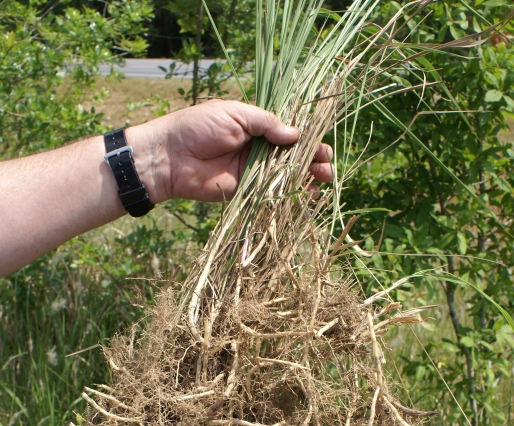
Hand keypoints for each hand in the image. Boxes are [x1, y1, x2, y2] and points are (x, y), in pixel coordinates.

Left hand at [129, 100, 332, 203]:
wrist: (171, 157)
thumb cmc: (198, 127)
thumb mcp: (236, 114)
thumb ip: (267, 123)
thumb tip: (296, 134)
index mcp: (256, 126)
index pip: (289, 132)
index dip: (308, 138)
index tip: (322, 143)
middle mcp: (258, 149)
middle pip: (293, 155)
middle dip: (312, 159)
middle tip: (326, 165)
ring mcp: (254, 171)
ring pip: (287, 175)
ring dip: (307, 177)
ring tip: (323, 179)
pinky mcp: (247, 191)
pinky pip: (273, 193)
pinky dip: (290, 195)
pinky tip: (307, 195)